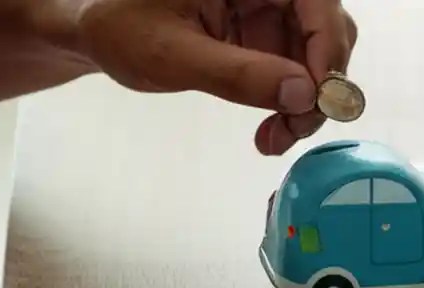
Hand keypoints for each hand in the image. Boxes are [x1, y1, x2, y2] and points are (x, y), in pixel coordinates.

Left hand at [57, 0, 357, 154]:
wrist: (95, 33)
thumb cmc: (120, 29)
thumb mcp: (172, 56)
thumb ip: (238, 74)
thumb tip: (304, 95)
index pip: (317, 1)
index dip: (328, 48)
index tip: (316, 99)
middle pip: (328, 30)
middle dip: (321, 85)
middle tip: (294, 129)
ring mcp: (270, 11)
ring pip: (319, 57)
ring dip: (307, 104)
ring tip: (275, 138)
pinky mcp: (266, 36)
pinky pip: (299, 72)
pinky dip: (292, 106)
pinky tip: (271, 131)